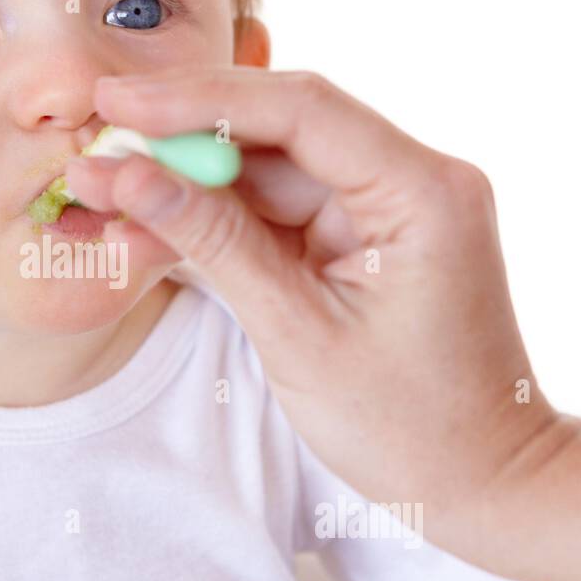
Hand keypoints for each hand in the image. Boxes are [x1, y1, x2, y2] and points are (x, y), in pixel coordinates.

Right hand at [63, 67, 560, 528]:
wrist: (483, 482)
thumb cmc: (409, 426)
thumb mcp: (297, 334)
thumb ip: (213, 243)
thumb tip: (130, 176)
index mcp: (422, 191)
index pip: (300, 110)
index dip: (198, 98)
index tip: (118, 99)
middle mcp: (412, 178)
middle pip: (279, 127)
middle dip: (182, 132)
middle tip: (98, 132)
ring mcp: (387, 204)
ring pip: (268, 166)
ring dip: (187, 176)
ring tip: (102, 184)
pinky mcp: (362, 234)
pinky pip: (276, 208)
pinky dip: (214, 215)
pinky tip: (148, 216)